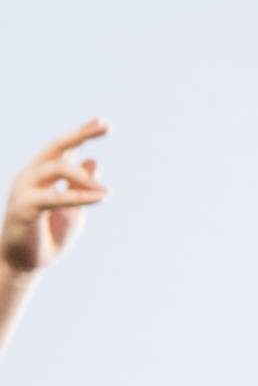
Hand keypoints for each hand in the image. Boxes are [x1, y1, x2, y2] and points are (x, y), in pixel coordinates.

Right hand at [3, 120, 105, 274]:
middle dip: (80, 134)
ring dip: (84, 177)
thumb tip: (93, 160)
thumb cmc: (49, 235)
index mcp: (42, 174)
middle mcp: (30, 176)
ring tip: (104, 191)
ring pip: (55, 168)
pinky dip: (78, 196)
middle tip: (105, 126)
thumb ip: (81, 186)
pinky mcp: (24, 206)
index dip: (80, 134)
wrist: (25, 263)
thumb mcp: (73, 208)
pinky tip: (101, 197)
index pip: (61, 148)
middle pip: (55, 147)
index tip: (102, 122)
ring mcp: (24, 189)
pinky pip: (54, 196)